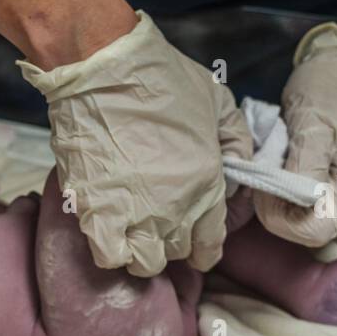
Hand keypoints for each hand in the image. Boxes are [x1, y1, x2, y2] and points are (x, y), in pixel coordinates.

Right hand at [18, 12, 252, 276]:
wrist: (103, 72)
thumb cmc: (161, 82)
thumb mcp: (217, 102)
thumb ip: (237, 140)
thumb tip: (240, 168)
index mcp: (206, 188)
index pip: (210, 248)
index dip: (202, 246)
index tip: (192, 235)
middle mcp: (174, 211)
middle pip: (175, 254)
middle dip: (170, 241)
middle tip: (158, 217)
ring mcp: (134, 216)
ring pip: (143, 264)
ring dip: (140, 250)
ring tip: (132, 228)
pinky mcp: (96, 214)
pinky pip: (109, 256)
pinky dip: (110, 249)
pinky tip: (109, 228)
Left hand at [254, 24, 336, 247]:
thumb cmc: (331, 89)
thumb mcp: (314, 120)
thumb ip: (306, 163)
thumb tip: (296, 201)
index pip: (314, 231)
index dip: (281, 217)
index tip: (267, 184)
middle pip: (304, 231)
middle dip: (276, 205)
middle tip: (269, 166)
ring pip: (298, 222)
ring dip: (277, 198)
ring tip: (278, 162)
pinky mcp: (333, 195)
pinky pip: (299, 210)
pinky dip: (282, 193)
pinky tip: (283, 167)